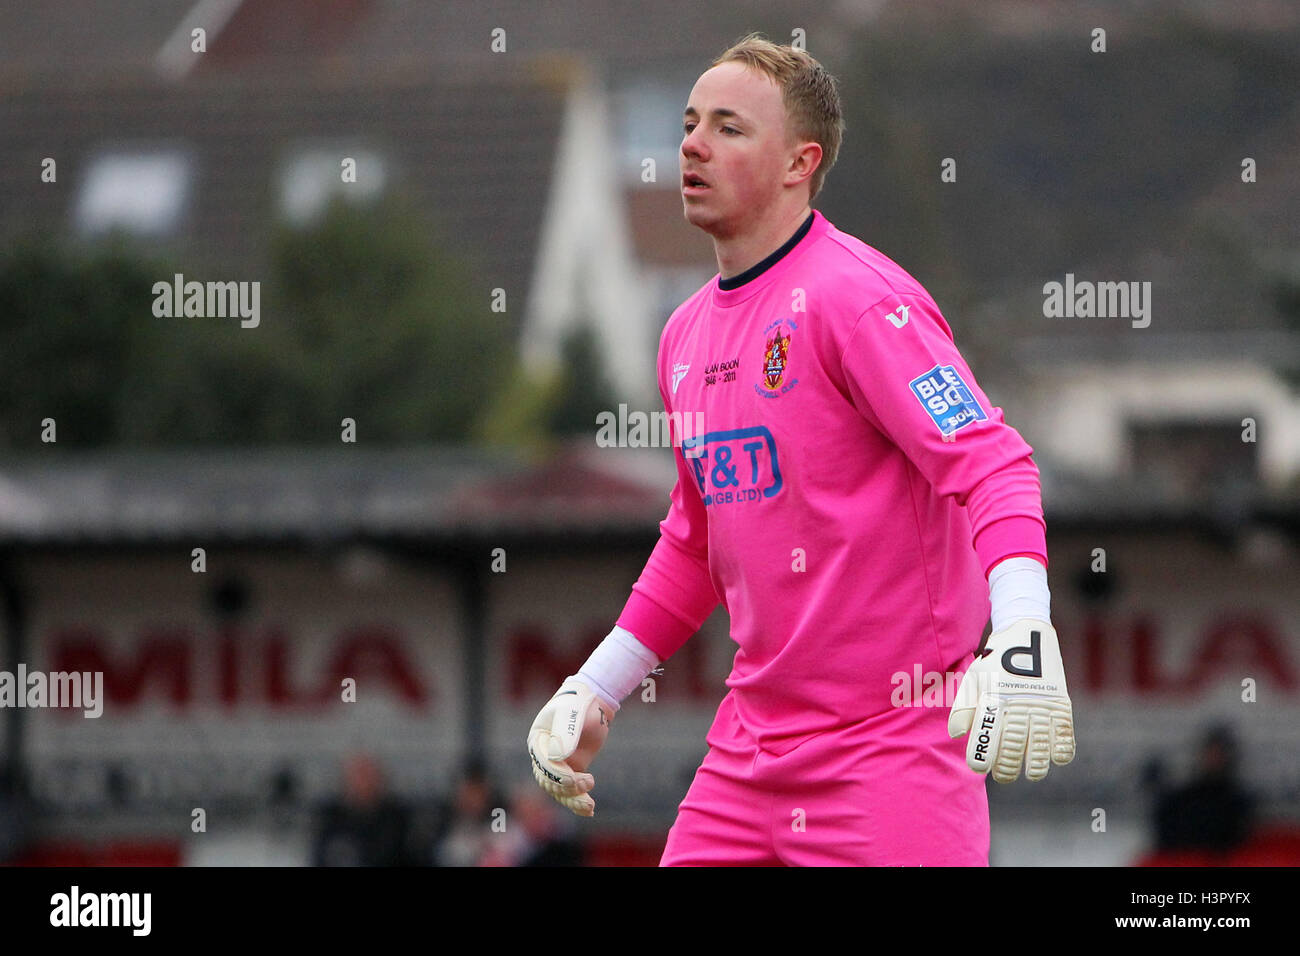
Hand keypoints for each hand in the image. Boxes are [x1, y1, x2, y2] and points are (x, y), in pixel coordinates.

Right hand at [527, 678, 612, 815]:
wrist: (592, 700)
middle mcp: (545, 756)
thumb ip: (564, 733)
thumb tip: (558, 757)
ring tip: (590, 805)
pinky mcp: (572, 770)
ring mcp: (558, 765)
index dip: (558, 774)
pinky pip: (571, 791)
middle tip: (587, 783)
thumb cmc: (578, 703)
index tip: (576, 778)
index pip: (544, 764)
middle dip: (567, 789)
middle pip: (550, 782)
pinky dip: (577, 802)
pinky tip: (588, 810)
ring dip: (573, 800)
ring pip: (560, 791)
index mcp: (538, 741)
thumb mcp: (571, 714)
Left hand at [948, 619, 1075, 781]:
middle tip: (1004, 776)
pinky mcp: (1061, 703)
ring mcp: (1041, 704)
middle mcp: (1017, 704)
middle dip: (1007, 767)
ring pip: (1040, 746)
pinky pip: (1064, 735)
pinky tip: (1055, 759)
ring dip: (1036, 766)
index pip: (985, 736)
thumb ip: (964, 707)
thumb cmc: (994, 662)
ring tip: (1031, 774)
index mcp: (992, 698)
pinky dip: (1061, 751)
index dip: (982, 756)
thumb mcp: (975, 678)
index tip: (979, 767)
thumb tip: (957, 735)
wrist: (1027, 634)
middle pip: (1013, 747)